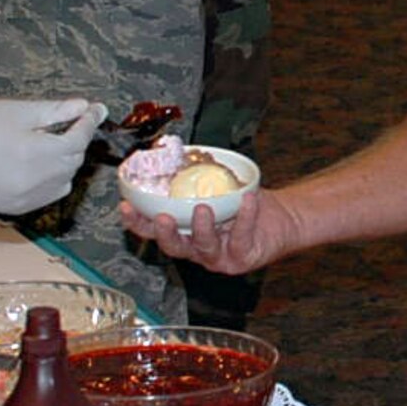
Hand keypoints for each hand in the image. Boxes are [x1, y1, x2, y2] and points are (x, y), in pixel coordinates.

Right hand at [0, 98, 106, 214]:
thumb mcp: (12, 111)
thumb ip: (51, 111)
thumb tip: (81, 106)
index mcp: (41, 154)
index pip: (79, 137)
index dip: (89, 121)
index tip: (96, 109)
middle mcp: (41, 180)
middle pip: (75, 159)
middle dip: (77, 138)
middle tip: (71, 121)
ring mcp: (31, 198)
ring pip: (66, 178)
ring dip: (66, 159)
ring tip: (52, 142)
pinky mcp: (20, 207)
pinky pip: (51, 193)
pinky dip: (54, 178)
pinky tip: (40, 165)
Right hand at [118, 184, 299, 276]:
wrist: (281, 218)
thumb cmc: (243, 203)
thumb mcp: (215, 188)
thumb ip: (194, 177)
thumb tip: (173, 149)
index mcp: (184, 232)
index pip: (153, 230)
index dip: (137, 222)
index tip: (125, 206)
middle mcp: (197, 248)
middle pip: (174, 246)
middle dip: (165, 233)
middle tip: (162, 218)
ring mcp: (219, 256)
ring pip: (205, 247)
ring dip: (202, 228)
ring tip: (203, 209)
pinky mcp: (243, 256)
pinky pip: (241, 237)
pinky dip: (244, 217)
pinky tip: (246, 200)